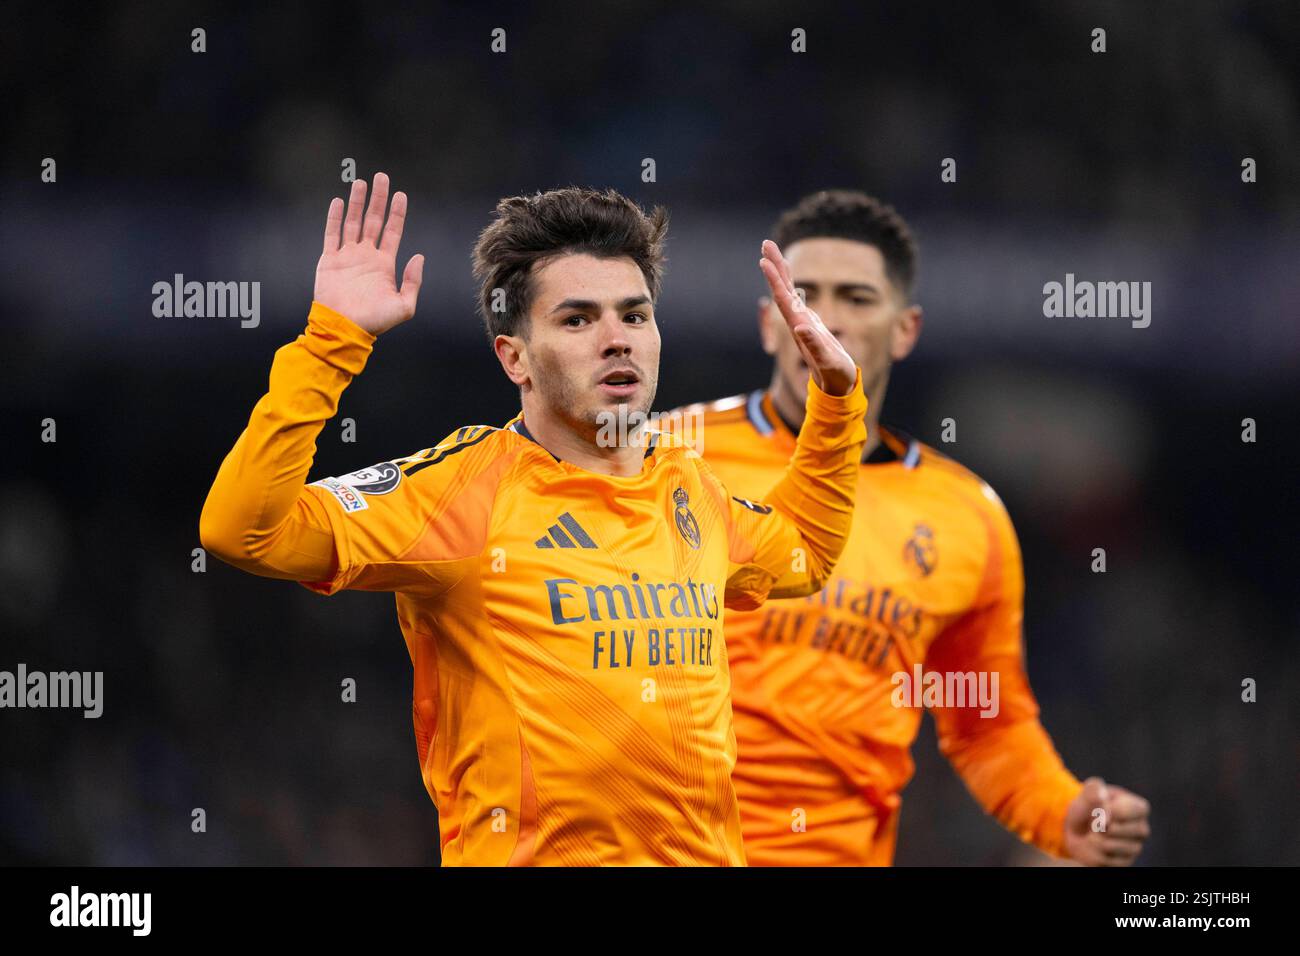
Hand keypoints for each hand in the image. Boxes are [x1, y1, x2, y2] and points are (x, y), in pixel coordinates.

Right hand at [315, 172, 424, 335]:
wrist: (345, 329)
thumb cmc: (375, 322)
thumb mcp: (404, 306)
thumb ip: (413, 282)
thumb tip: (419, 256)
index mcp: (384, 264)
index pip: (392, 231)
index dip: (397, 213)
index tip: (401, 194)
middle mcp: (366, 256)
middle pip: (373, 220)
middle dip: (378, 199)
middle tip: (381, 177)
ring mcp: (347, 256)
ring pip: (352, 222)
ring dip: (357, 202)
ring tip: (361, 182)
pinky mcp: (329, 260)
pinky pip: (332, 234)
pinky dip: (334, 217)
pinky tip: (338, 201)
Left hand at [758, 239, 857, 395]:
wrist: (834, 385)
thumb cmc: (834, 374)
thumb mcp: (827, 361)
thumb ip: (815, 346)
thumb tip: (800, 328)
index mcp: (800, 327)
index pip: (784, 299)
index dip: (775, 280)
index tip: (764, 260)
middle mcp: (797, 321)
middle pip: (783, 290)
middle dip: (775, 266)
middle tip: (766, 243)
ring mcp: (801, 321)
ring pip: (788, 291)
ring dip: (780, 271)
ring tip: (771, 250)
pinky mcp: (808, 322)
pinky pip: (796, 297)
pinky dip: (790, 283)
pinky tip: (786, 273)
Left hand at [1063, 776, 1150, 865]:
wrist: (1078, 830)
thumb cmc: (1087, 808)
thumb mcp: (1086, 794)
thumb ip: (1092, 790)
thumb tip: (1100, 794)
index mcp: (1138, 808)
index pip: (1135, 810)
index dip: (1113, 810)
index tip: (1100, 809)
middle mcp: (1141, 829)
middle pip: (1117, 829)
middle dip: (1098, 824)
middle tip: (1094, 822)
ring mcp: (1135, 848)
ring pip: (1108, 845)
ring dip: (1092, 838)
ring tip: (1094, 833)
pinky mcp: (1124, 863)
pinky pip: (1103, 860)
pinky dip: (1091, 852)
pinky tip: (1094, 846)